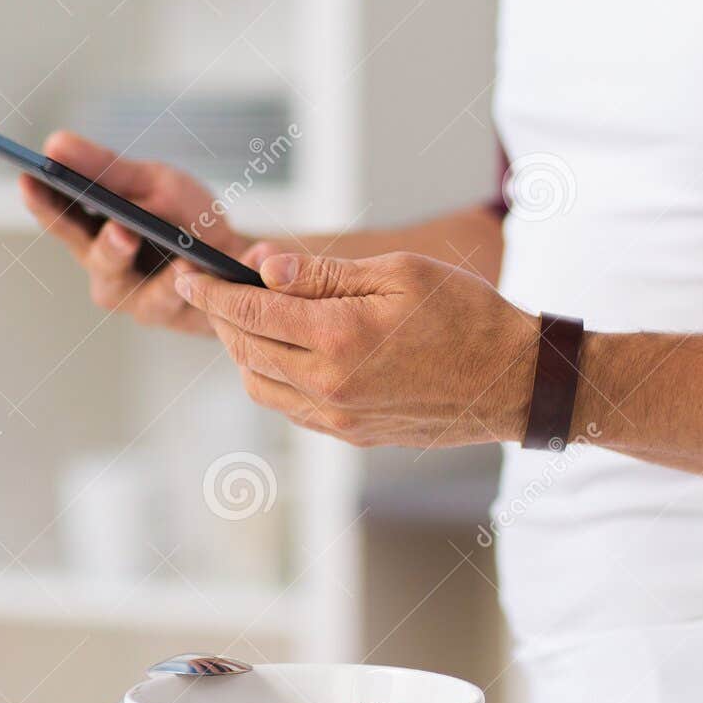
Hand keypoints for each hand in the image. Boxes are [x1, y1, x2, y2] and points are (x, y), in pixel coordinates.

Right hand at [21, 131, 254, 335]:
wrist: (239, 254)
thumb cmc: (185, 217)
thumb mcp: (150, 182)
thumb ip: (106, 168)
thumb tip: (54, 143)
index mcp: (95, 237)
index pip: (62, 221)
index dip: (44, 203)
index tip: (29, 179)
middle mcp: (114, 275)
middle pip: (103, 264)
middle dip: (111, 248)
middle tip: (122, 229)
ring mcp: (148, 303)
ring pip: (149, 299)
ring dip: (165, 281)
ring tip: (183, 259)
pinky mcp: (185, 319)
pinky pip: (196, 307)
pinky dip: (207, 285)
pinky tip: (212, 267)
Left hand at [174, 251, 539, 447]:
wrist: (513, 382)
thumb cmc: (466, 315)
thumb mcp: (398, 273)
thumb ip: (323, 273)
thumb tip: (264, 267)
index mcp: (338, 337)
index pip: (249, 312)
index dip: (211, 291)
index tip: (189, 274)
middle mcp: (330, 385)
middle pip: (245, 351)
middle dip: (220, 318)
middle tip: (211, 291)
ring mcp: (340, 417)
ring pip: (261, 386)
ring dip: (242, 353)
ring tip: (244, 320)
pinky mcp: (353, 435)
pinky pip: (291, 408)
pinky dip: (272, 379)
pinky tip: (282, 353)